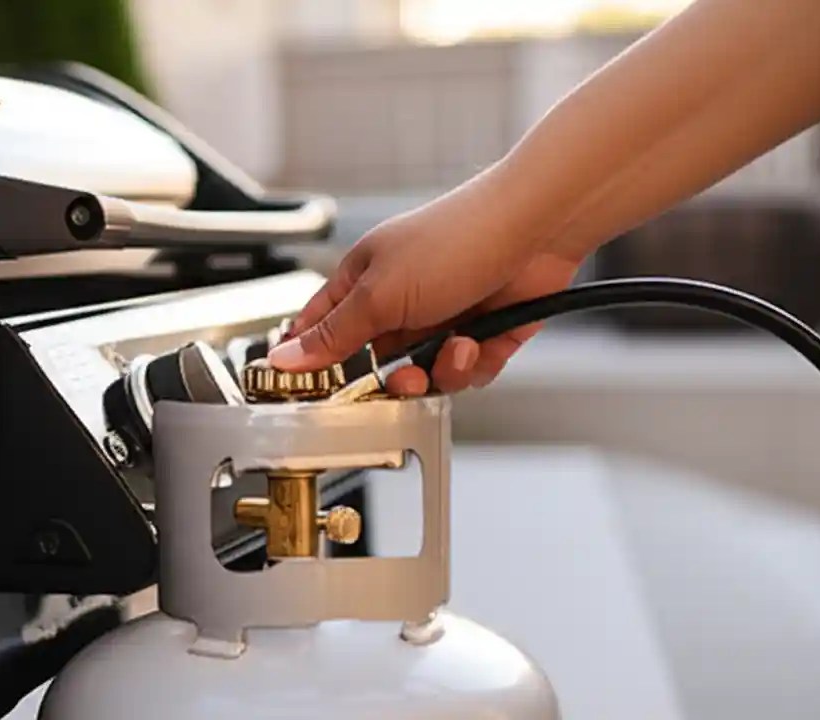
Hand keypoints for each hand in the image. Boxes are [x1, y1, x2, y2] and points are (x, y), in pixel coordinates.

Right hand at [267, 183, 582, 395]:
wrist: (536, 229)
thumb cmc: (456, 238)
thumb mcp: (380, 295)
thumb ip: (333, 335)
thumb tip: (284, 357)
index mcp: (363, 280)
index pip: (322, 328)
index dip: (315, 360)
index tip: (315, 391)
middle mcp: (401, 299)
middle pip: (378, 364)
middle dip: (396, 379)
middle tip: (406, 378)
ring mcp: (443, 316)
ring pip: (426, 373)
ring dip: (444, 370)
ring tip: (459, 346)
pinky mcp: (483, 331)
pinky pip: (467, 371)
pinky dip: (475, 363)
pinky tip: (483, 339)